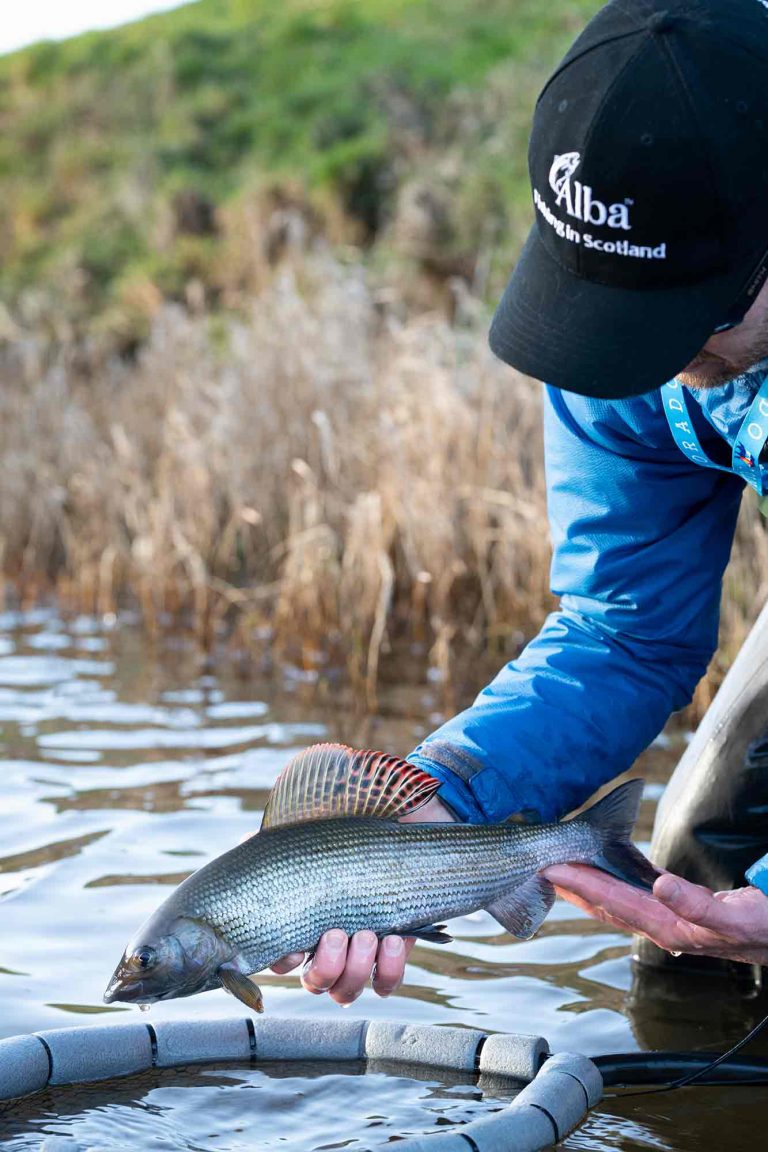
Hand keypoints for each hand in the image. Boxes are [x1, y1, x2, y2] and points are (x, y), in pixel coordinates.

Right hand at [271, 794, 455, 1004]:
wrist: (405, 821)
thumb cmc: (351, 829)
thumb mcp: (314, 828)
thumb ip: (279, 837)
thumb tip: (247, 839)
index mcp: (300, 921)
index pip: (279, 959)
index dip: (282, 960)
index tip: (293, 944)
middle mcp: (327, 945)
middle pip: (315, 983)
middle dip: (324, 966)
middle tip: (336, 934)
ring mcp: (360, 952)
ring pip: (345, 990)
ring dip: (353, 969)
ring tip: (366, 934)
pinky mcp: (394, 952)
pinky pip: (386, 982)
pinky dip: (389, 969)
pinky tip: (394, 941)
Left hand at [542, 863, 767, 964]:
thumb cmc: (762, 929)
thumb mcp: (735, 918)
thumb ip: (698, 905)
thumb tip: (660, 887)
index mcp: (671, 929)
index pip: (615, 902)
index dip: (582, 884)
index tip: (552, 868)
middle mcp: (664, 927)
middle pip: (606, 904)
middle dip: (574, 886)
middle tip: (540, 866)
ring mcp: (670, 920)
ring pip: (617, 900)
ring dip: (589, 885)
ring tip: (562, 869)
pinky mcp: (679, 910)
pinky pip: (637, 893)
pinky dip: (615, 880)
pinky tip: (606, 870)